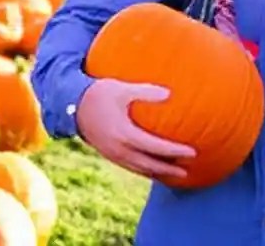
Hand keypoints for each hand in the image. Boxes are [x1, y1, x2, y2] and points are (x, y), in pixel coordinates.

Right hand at [75, 79, 195, 180]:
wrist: (71, 106)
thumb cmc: (100, 94)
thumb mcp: (122, 89)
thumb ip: (145, 91)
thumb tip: (169, 94)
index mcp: (124, 134)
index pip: (155, 147)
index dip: (174, 151)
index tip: (192, 152)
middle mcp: (119, 148)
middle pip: (149, 164)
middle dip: (168, 169)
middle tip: (187, 171)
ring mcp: (113, 154)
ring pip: (139, 168)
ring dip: (157, 173)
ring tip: (175, 175)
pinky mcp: (109, 154)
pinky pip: (130, 166)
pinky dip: (145, 170)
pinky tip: (154, 169)